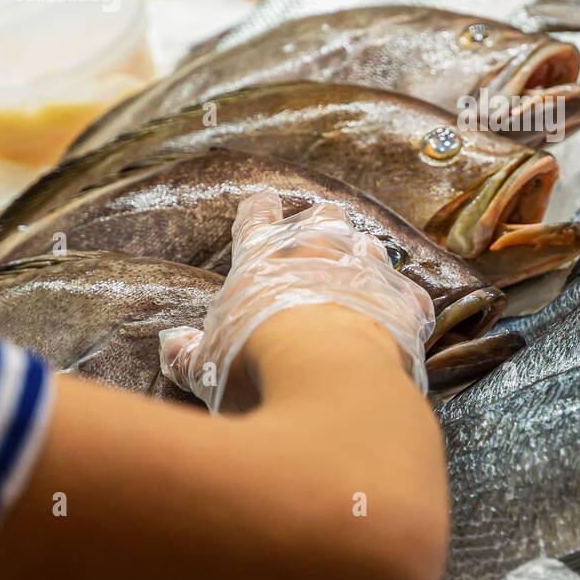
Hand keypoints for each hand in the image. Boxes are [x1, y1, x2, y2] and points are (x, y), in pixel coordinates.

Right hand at [159, 192, 434, 410]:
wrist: (330, 377)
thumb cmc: (256, 368)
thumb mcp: (207, 368)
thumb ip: (187, 354)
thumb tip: (172, 344)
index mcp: (262, 258)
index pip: (256, 221)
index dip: (257, 211)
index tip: (260, 202)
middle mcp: (317, 251)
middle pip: (322, 219)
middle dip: (320, 221)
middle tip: (319, 227)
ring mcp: (366, 270)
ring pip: (369, 246)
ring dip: (363, 255)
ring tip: (362, 264)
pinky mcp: (404, 300)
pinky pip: (408, 293)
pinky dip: (402, 302)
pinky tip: (402, 311)